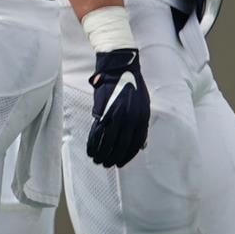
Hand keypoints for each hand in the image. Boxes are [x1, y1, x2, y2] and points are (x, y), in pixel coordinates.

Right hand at [86, 48, 150, 166]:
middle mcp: (130, 118)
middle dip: (114, 157)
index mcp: (142, 118)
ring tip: (97, 160)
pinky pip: (97, 131)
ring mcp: (116, 115)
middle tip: (107, 164)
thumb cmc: (131, 86)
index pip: (136, 143)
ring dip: (102, 153)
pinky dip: (93, 142)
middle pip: (121, 144)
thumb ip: (141, 125)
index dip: (127, 155)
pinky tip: (90, 149)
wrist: (119, 69)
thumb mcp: (143, 105)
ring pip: (108, 140)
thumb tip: (142, 145)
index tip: (121, 162)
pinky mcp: (102, 110)